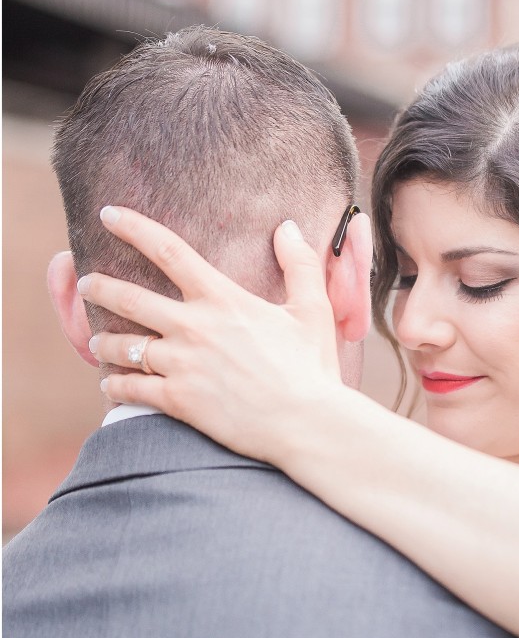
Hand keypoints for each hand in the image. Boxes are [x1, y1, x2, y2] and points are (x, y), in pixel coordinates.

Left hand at [80, 207, 344, 464]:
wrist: (306, 423)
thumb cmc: (311, 366)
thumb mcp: (313, 309)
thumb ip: (299, 264)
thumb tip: (289, 227)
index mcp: (222, 298)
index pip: (168, 250)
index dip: (133, 227)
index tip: (109, 215)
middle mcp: (194, 326)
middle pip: (128, 298)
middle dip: (98, 288)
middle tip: (86, 284)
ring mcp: (182, 364)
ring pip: (121, 346)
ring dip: (102, 342)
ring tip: (96, 342)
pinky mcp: (178, 400)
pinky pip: (129, 388)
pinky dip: (114, 385)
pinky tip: (110, 386)